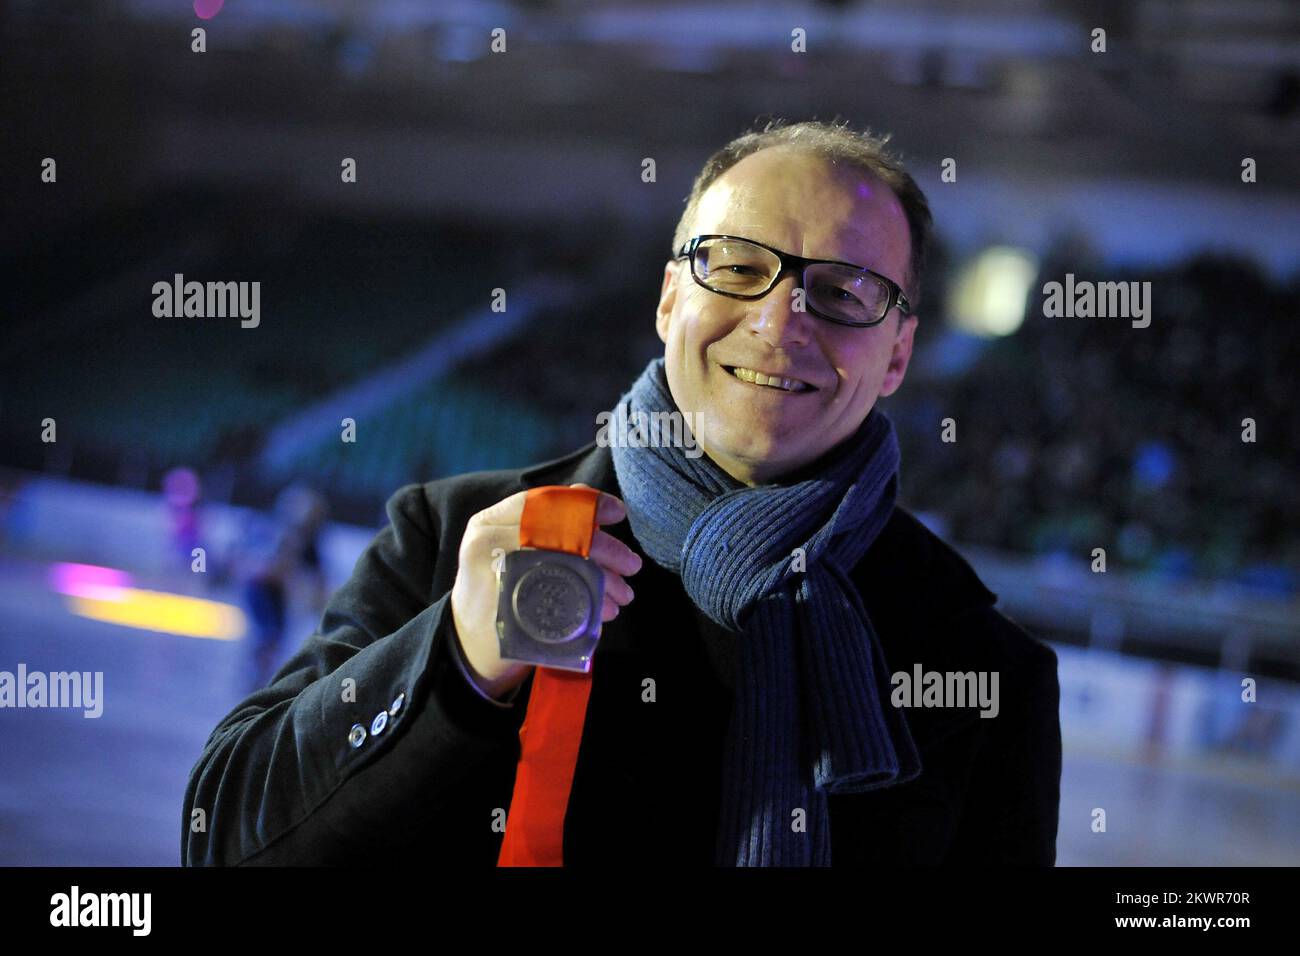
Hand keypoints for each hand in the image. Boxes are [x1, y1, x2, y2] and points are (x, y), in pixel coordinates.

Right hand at [449, 484, 641, 699]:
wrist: (469, 643)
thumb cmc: (499, 585)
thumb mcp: (510, 544)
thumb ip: (543, 520)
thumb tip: (586, 494)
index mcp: (487, 524)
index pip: (542, 503)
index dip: (586, 504)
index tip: (617, 512)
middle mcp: (486, 548)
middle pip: (559, 537)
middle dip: (606, 549)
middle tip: (632, 564)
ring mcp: (494, 584)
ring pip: (565, 571)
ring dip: (605, 582)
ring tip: (624, 593)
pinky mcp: (508, 618)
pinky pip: (561, 606)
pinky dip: (591, 607)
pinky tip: (605, 612)